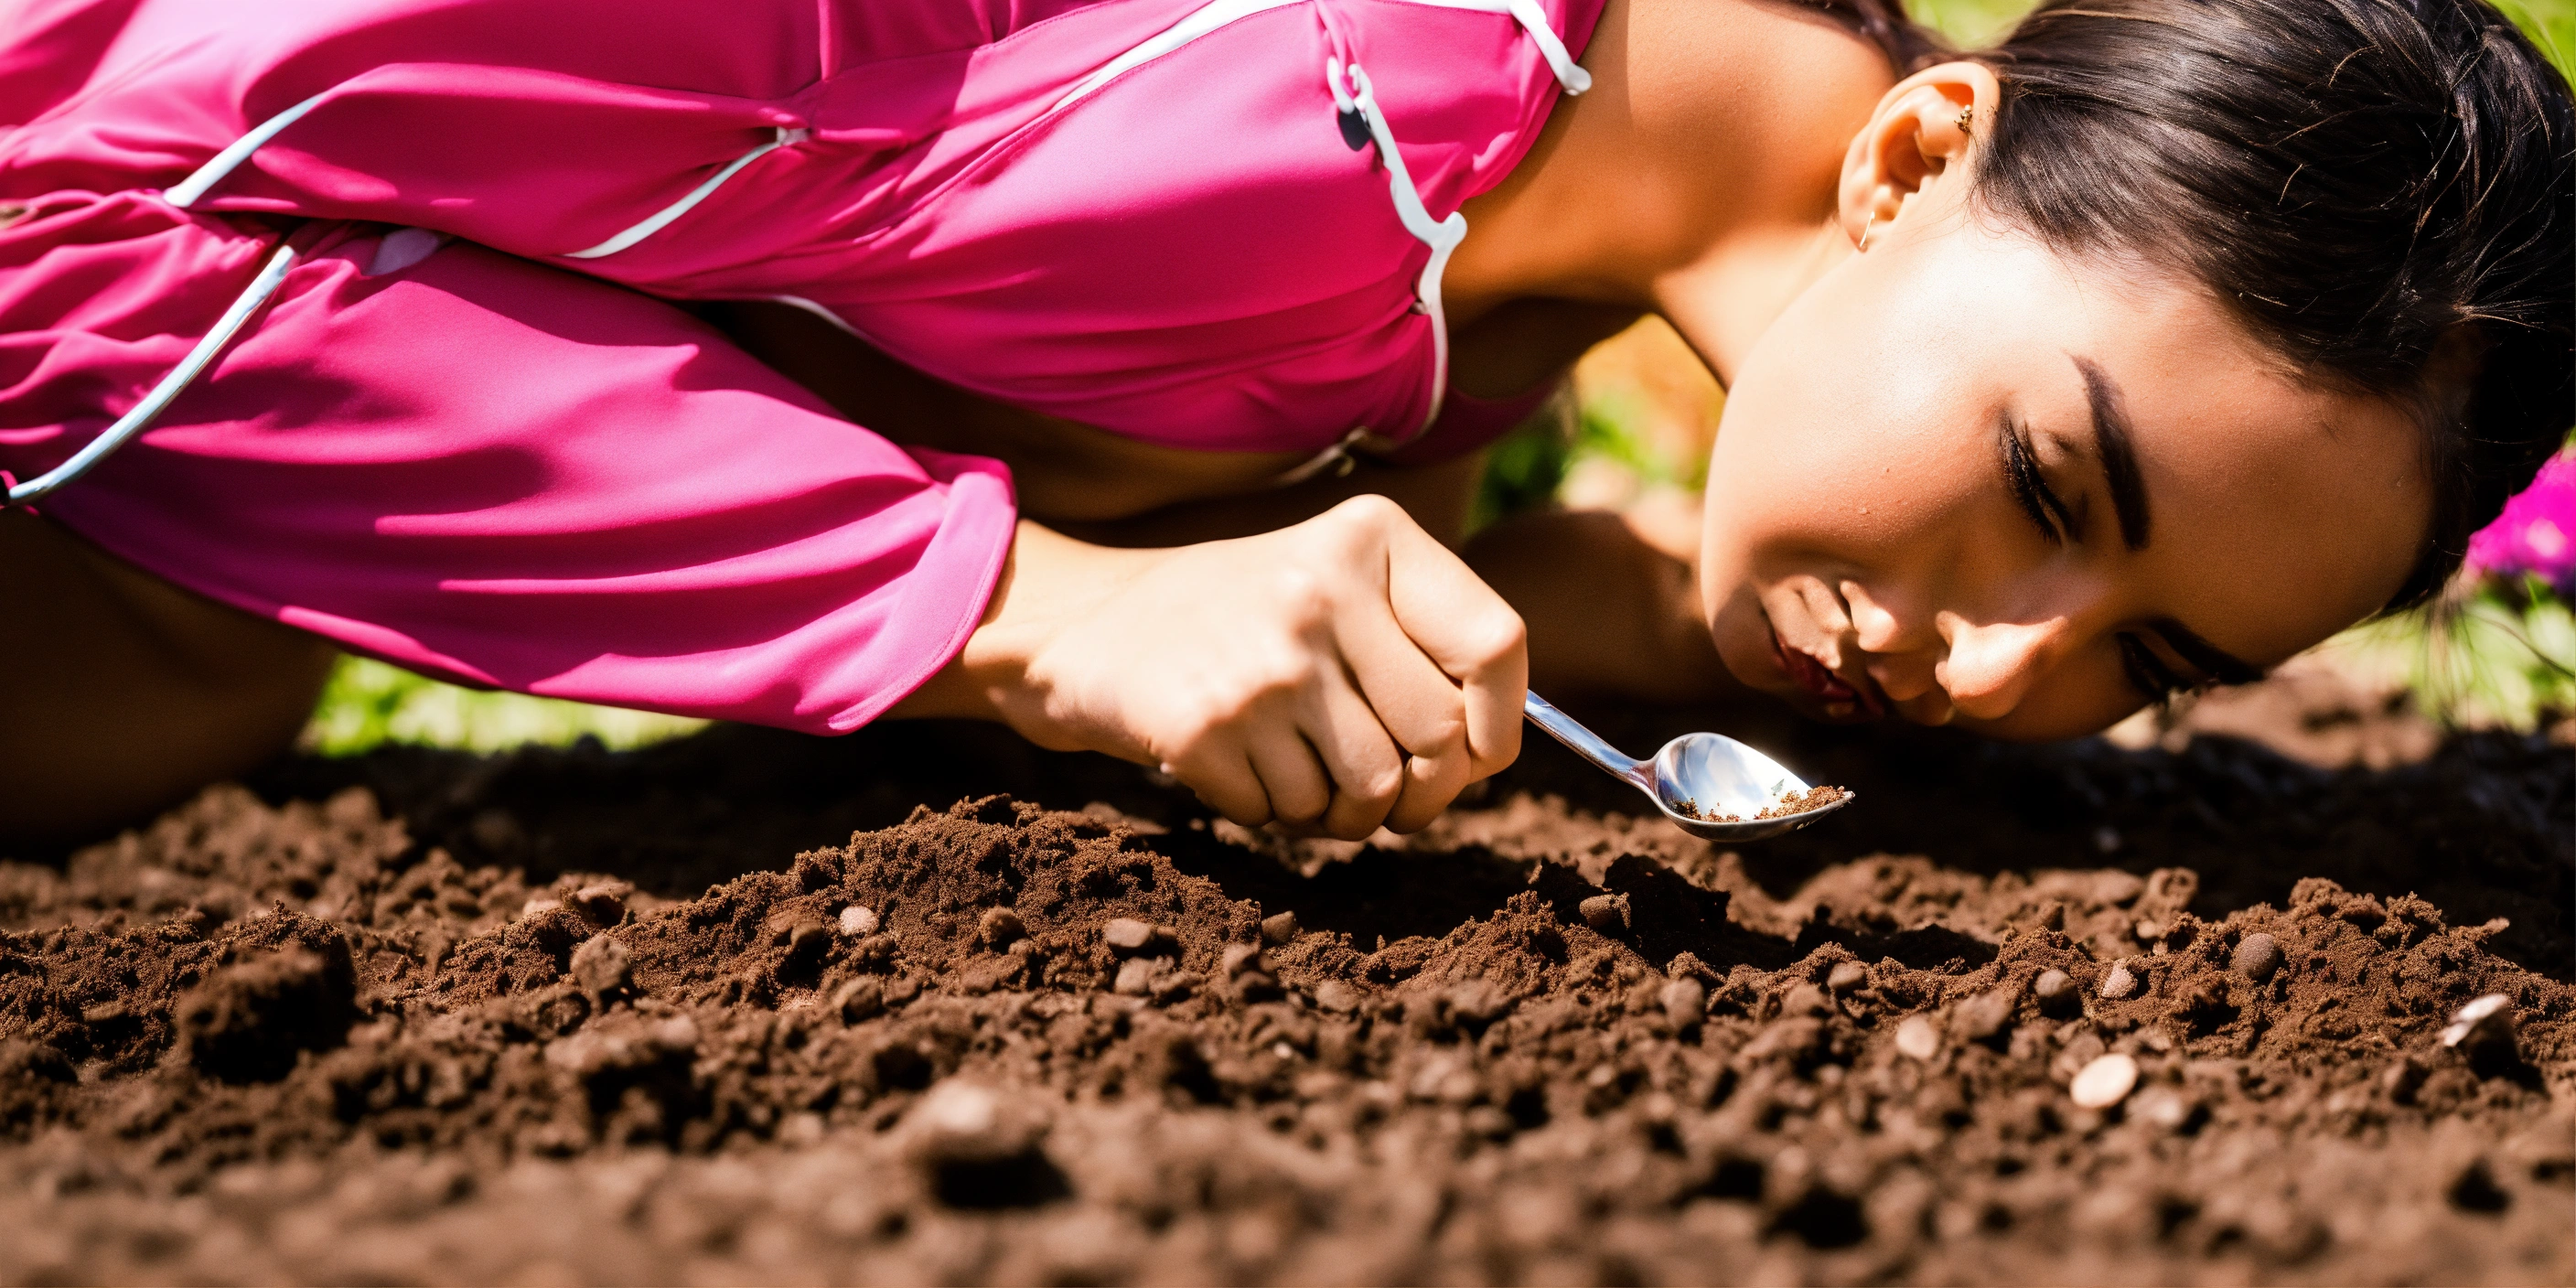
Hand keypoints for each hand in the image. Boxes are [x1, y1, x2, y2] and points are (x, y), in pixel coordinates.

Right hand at [906, 497, 1525, 836]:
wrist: (1089, 633)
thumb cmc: (1245, 622)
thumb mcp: (1337, 587)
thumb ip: (1422, 647)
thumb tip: (1489, 755)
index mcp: (1369, 537)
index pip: (1494, 644)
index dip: (1501, 722)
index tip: (1478, 757)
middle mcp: (1320, 588)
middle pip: (1440, 741)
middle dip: (1421, 792)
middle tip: (1383, 794)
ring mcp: (1264, 662)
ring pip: (1372, 793)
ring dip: (1344, 812)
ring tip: (1300, 772)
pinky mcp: (1206, 728)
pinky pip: (1289, 815)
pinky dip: (1272, 813)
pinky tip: (1240, 768)